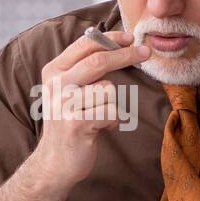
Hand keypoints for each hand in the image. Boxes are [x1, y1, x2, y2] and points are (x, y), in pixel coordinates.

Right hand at [30, 30, 149, 187]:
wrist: (54, 162)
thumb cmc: (70, 122)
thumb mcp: (68, 91)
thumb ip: (83, 69)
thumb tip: (118, 45)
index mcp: (53, 71)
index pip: (84, 45)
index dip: (110, 39)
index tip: (130, 38)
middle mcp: (56, 85)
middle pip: (98, 61)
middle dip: (126, 55)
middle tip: (145, 53)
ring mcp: (64, 104)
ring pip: (108, 89)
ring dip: (112, 104)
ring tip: (99, 116)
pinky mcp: (76, 124)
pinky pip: (111, 112)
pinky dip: (112, 121)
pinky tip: (100, 128)